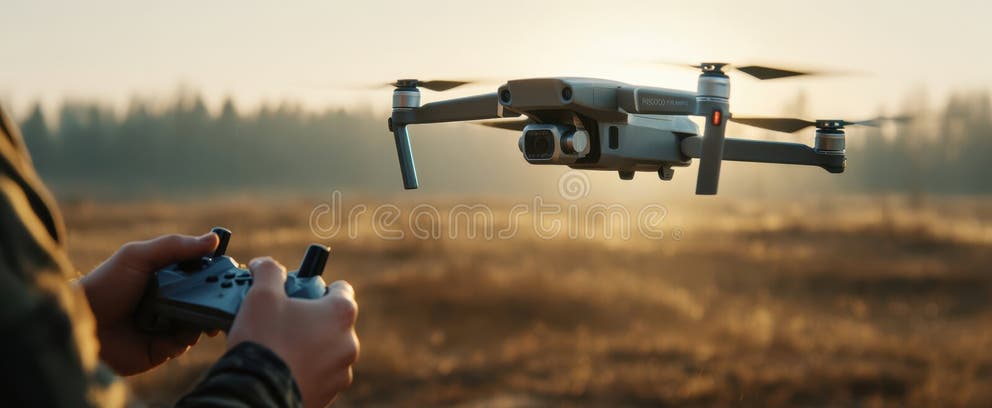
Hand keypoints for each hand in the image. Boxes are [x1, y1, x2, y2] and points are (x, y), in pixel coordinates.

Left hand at [78, 233, 219, 375]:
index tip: (233, 272)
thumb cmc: (104, 285)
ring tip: (207, 317)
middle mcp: (168, 299)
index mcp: (165, 276)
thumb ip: (174, 246)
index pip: (199, 272)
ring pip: (198, 321)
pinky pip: (184, 343)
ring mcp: (165, 324)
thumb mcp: (137, 257)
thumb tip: (213, 240)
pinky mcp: (160, 348)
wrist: (79, 325)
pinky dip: (187, 337)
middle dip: (217, 298)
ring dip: (204, 318)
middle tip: (229, 298)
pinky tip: (181, 333)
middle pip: (203, 297)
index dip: (217, 272)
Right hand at [228, 257, 358, 407]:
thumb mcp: (261, 295)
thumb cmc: (264, 341)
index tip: (301, 294)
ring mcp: (341, 371)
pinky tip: (284, 368)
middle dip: (311, 320)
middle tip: (283, 323)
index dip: (319, 288)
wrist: (257, 393)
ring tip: (280, 348)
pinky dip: (306, 370)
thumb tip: (265, 265)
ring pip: (327, 351)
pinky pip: (320, 376)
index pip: (341, 289)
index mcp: (340, 313)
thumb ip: (269, 272)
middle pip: (333, 322)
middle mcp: (349, 342)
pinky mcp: (329, 394)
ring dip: (310, 347)